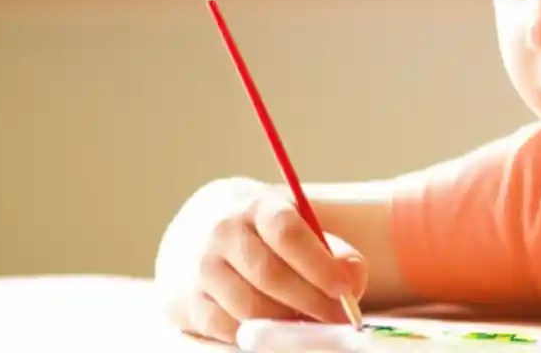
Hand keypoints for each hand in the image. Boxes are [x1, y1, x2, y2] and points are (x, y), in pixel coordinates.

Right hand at [154, 178, 368, 342]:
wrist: (195, 230)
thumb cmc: (261, 231)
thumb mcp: (296, 224)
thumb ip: (331, 249)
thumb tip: (353, 279)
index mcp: (256, 206)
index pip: (288, 233)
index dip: (320, 265)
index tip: (345, 288)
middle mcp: (222, 234)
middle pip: (270, 276)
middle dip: (311, 302)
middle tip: (340, 318)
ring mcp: (201, 269)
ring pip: (250, 308)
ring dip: (287, 322)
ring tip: (311, 323)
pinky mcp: (187, 302)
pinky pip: (229, 329)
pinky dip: (259, 335)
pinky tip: (278, 329)